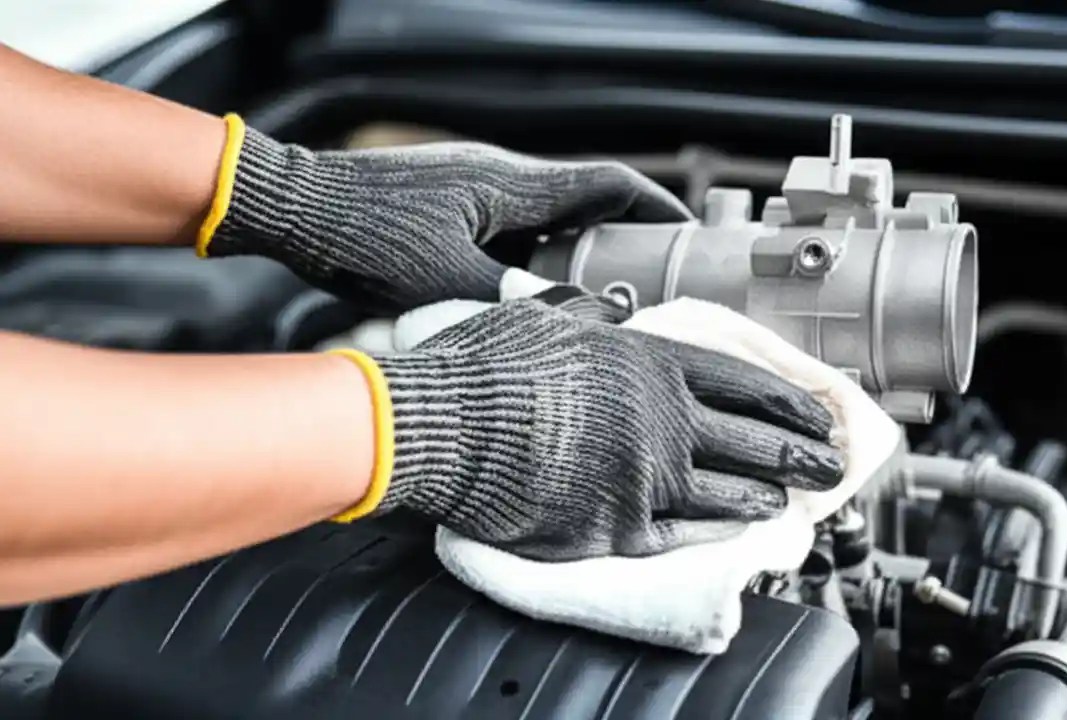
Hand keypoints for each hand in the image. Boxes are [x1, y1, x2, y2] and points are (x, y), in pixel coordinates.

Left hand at [203, 121, 691, 313]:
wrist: (293, 206)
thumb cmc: (362, 237)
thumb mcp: (446, 282)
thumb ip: (514, 303)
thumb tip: (574, 324)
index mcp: (512, 185)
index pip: (608, 185)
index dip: (655, 209)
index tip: (686, 233)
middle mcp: (499, 177)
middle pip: (583, 202)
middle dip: (620, 240)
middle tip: (647, 280)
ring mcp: (472, 187)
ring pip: (545, 220)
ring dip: (571, 252)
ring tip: (593, 298)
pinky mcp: (447, 203)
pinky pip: (508, 228)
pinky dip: (530, 258)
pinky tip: (524, 296)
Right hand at [367, 299, 842, 560]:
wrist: (439, 428)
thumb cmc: (484, 366)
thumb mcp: (543, 317)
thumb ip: (590, 316)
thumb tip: (607, 308)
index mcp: (649, 362)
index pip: (744, 384)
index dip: (791, 403)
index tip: (821, 415)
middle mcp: (661, 420)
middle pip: (753, 441)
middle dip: (802, 455)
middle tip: (833, 465)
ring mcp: (643, 478)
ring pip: (729, 492)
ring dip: (768, 497)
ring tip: (792, 501)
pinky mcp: (614, 528)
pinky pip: (681, 533)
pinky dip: (716, 531)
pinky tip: (737, 530)